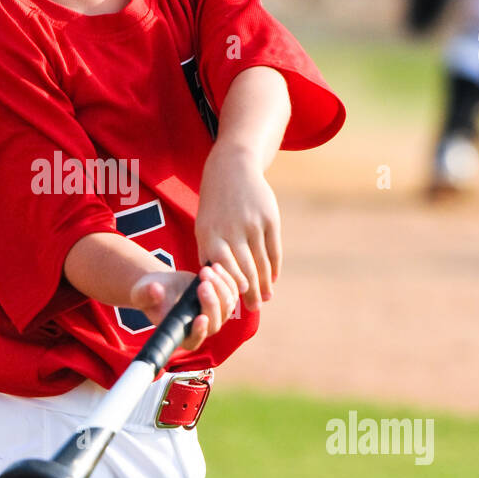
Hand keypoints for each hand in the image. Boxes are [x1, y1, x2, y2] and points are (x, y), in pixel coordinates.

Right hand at [129, 264, 239, 351]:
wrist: (161, 285)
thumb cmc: (148, 293)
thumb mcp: (143, 293)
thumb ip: (147, 294)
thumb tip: (155, 290)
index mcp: (181, 334)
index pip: (194, 339)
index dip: (199, 332)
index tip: (201, 318)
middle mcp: (202, 329)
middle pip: (215, 322)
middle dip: (211, 302)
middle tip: (202, 283)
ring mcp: (215, 316)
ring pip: (227, 306)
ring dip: (219, 287)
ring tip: (205, 270)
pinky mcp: (221, 301)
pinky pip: (232, 292)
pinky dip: (226, 279)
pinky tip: (214, 266)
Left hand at [196, 146, 281, 311]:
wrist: (232, 169)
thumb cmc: (215, 205)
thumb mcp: (204, 225)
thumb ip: (208, 253)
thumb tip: (214, 283)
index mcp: (211, 234)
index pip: (223, 267)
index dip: (231, 285)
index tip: (236, 302)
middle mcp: (232, 230)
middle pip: (244, 268)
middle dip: (250, 292)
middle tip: (255, 308)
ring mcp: (252, 224)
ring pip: (261, 261)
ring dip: (264, 283)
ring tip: (266, 297)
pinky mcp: (269, 218)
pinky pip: (273, 249)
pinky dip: (274, 266)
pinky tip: (273, 278)